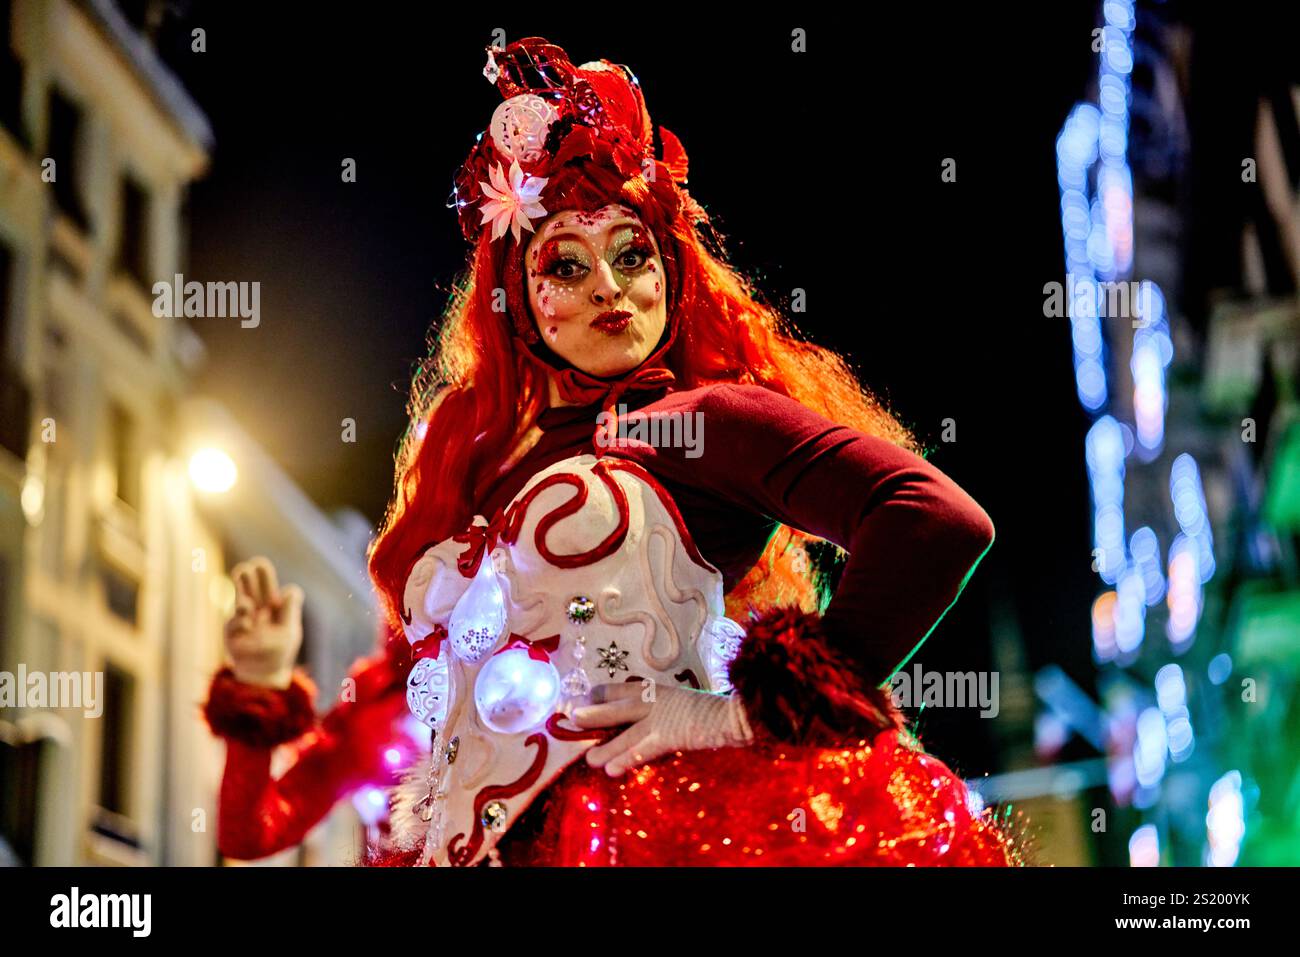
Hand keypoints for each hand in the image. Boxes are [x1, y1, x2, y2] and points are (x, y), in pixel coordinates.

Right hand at [224, 557, 303, 689]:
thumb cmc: (280, 651)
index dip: (263, 574)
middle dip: (245, 576)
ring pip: (239, 600)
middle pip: (249, 588)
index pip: (266, 585)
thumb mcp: (289, 631)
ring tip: (243, 588)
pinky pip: (235, 624)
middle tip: (245, 567)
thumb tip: (290, 590)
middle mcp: (254, 609)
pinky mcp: (232, 634)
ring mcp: (242, 620)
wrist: (264, 674)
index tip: (259, 564)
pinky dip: (241, 622)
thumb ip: (289, 611)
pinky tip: (248, 625)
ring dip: (239, 591)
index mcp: (271, 606)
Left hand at [572, 681, 754, 776]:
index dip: (598, 696)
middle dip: (591, 715)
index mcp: (656, 688)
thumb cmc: (711, 710)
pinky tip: (611, 769)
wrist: (734, 715)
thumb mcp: (680, 703)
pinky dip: (624, 759)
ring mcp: (660, 716)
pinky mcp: (669, 735)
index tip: (581, 702)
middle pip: (614, 706)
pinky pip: (641, 749)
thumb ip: (659, 709)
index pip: (620, 688)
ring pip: (623, 732)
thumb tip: (634, 725)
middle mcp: (654, 698)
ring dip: (604, 747)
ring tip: (589, 759)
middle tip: (570, 720)